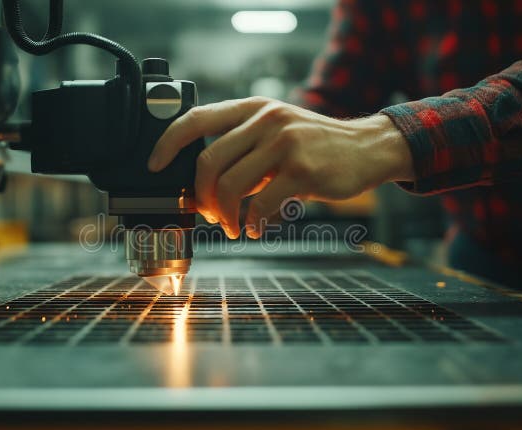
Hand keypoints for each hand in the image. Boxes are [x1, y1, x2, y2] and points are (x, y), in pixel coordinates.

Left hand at [148, 97, 414, 238]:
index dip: (167, 143)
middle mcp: (265, 119)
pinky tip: (255, 228)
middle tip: (211, 215)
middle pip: (208, 161)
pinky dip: (252, 224)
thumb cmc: (315, 146)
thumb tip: (200, 184)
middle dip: (202, 197)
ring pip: (230, 186)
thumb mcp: (276, 131)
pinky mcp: (302, 170)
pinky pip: (261, 205)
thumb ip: (242, 147)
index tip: (154, 166)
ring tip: (233, 227)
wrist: (367, 148)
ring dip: (225, 216)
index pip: (196, 118)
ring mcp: (284, 143)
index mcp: (253, 108)